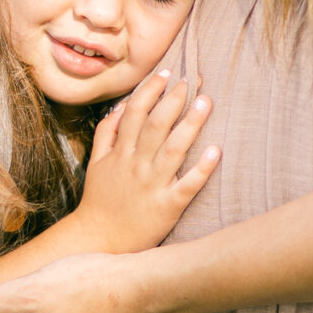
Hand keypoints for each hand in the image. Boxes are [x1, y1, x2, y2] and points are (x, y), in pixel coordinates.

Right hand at [76, 70, 219, 252]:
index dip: (150, 90)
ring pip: (173, 150)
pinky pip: (187, 186)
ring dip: (190, 125)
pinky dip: (202, 169)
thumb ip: (106, 134)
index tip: (166, 72)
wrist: (99, 240)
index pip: (134, 113)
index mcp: (120, 153)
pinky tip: (217, 151)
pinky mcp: (167, 207)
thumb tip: (120, 106)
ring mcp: (152, 186)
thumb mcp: (96, 164)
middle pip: (155, 125)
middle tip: (191, 79)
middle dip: (173, 100)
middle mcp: (136, 166)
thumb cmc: (100, 200)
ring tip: (206, 102)